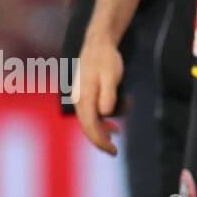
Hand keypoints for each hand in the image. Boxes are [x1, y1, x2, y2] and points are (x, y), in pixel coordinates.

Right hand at [75, 30, 124, 154]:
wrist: (98, 44)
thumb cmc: (107, 59)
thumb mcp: (111, 76)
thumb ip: (109, 94)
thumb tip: (105, 113)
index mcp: (85, 97)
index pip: (91, 126)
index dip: (100, 141)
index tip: (113, 151)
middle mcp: (79, 100)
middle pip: (88, 127)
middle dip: (100, 140)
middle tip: (114, 152)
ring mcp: (81, 98)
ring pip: (90, 121)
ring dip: (103, 129)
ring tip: (117, 132)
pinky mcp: (85, 94)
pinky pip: (91, 113)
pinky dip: (102, 120)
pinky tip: (112, 124)